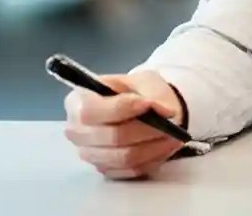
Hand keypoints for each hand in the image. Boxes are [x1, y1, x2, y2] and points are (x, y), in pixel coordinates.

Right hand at [62, 71, 186, 179]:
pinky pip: (131, 169)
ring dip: (154, 147)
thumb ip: (149, 95)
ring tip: (174, 136)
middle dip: (147, 130)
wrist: (138, 108)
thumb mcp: (142, 81)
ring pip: (124, 157)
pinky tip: (166, 147)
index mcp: (77, 102)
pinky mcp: (105, 169)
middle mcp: (77, 131)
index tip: (149, 104)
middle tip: (171, 124)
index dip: (123, 108)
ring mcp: (89, 154)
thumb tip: (162, 110)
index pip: (93, 111)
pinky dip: (153, 159)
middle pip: (112, 137)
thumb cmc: (135, 91)